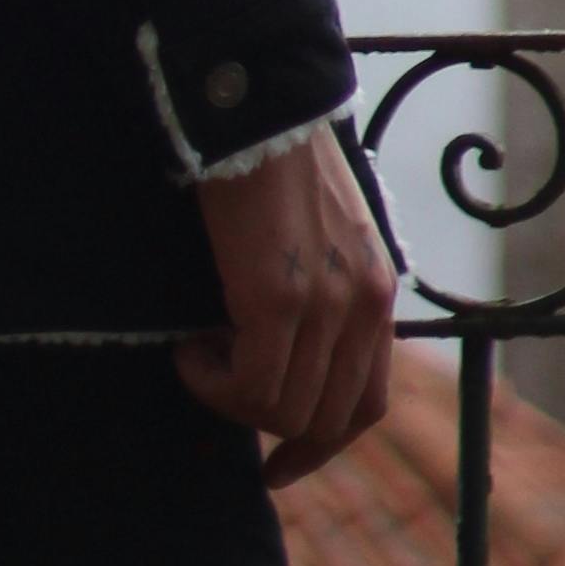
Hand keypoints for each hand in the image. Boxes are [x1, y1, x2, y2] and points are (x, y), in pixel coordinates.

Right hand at [176, 122, 399, 480]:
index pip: (364, 405)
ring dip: (231, 399)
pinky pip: (251, 385)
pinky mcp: (280, 298)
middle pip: (324, 420)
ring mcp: (325, 305)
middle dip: (267, 426)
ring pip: (283, 410)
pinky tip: (188, 350)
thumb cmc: (274, 157)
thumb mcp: (322, 233)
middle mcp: (363, 304)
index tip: (278, 464)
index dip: (319, 445)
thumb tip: (284, 356)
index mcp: (376, 290)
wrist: (254, 101)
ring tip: (197, 353)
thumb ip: (322, 292)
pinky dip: (213, 384)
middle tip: (217, 386)